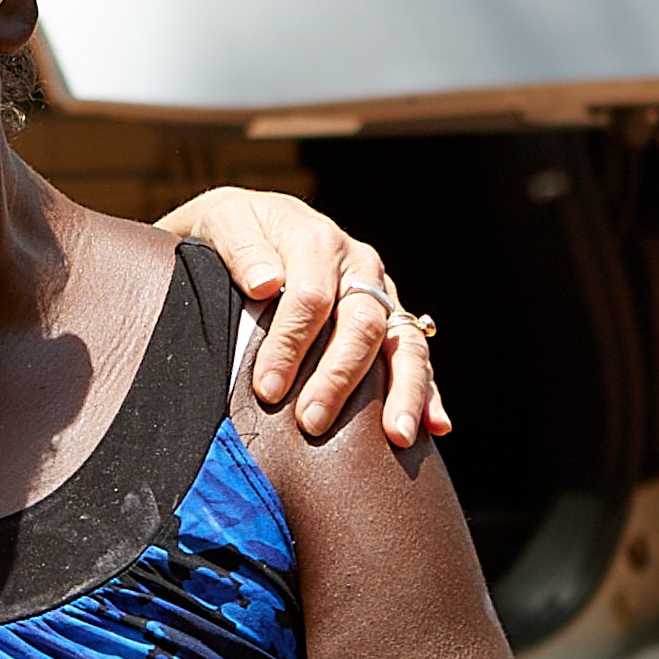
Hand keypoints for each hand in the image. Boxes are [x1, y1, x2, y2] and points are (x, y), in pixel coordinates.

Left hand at [159, 186, 451, 448]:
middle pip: (362, 325)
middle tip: (312, 422)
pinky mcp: (390, 320)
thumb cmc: (231, 232)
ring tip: (397, 436)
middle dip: (339, 378)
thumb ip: (241, 249)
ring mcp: (380, 295)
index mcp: (318, 242)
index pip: (311, 298)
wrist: (250, 224)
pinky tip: (435, 426)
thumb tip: (264, 283)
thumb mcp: (223, 223)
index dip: (290, 346)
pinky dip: (427, 392)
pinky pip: (415, 356)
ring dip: (403, 391)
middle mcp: (359, 267)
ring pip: (402, 343)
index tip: (267, 389)